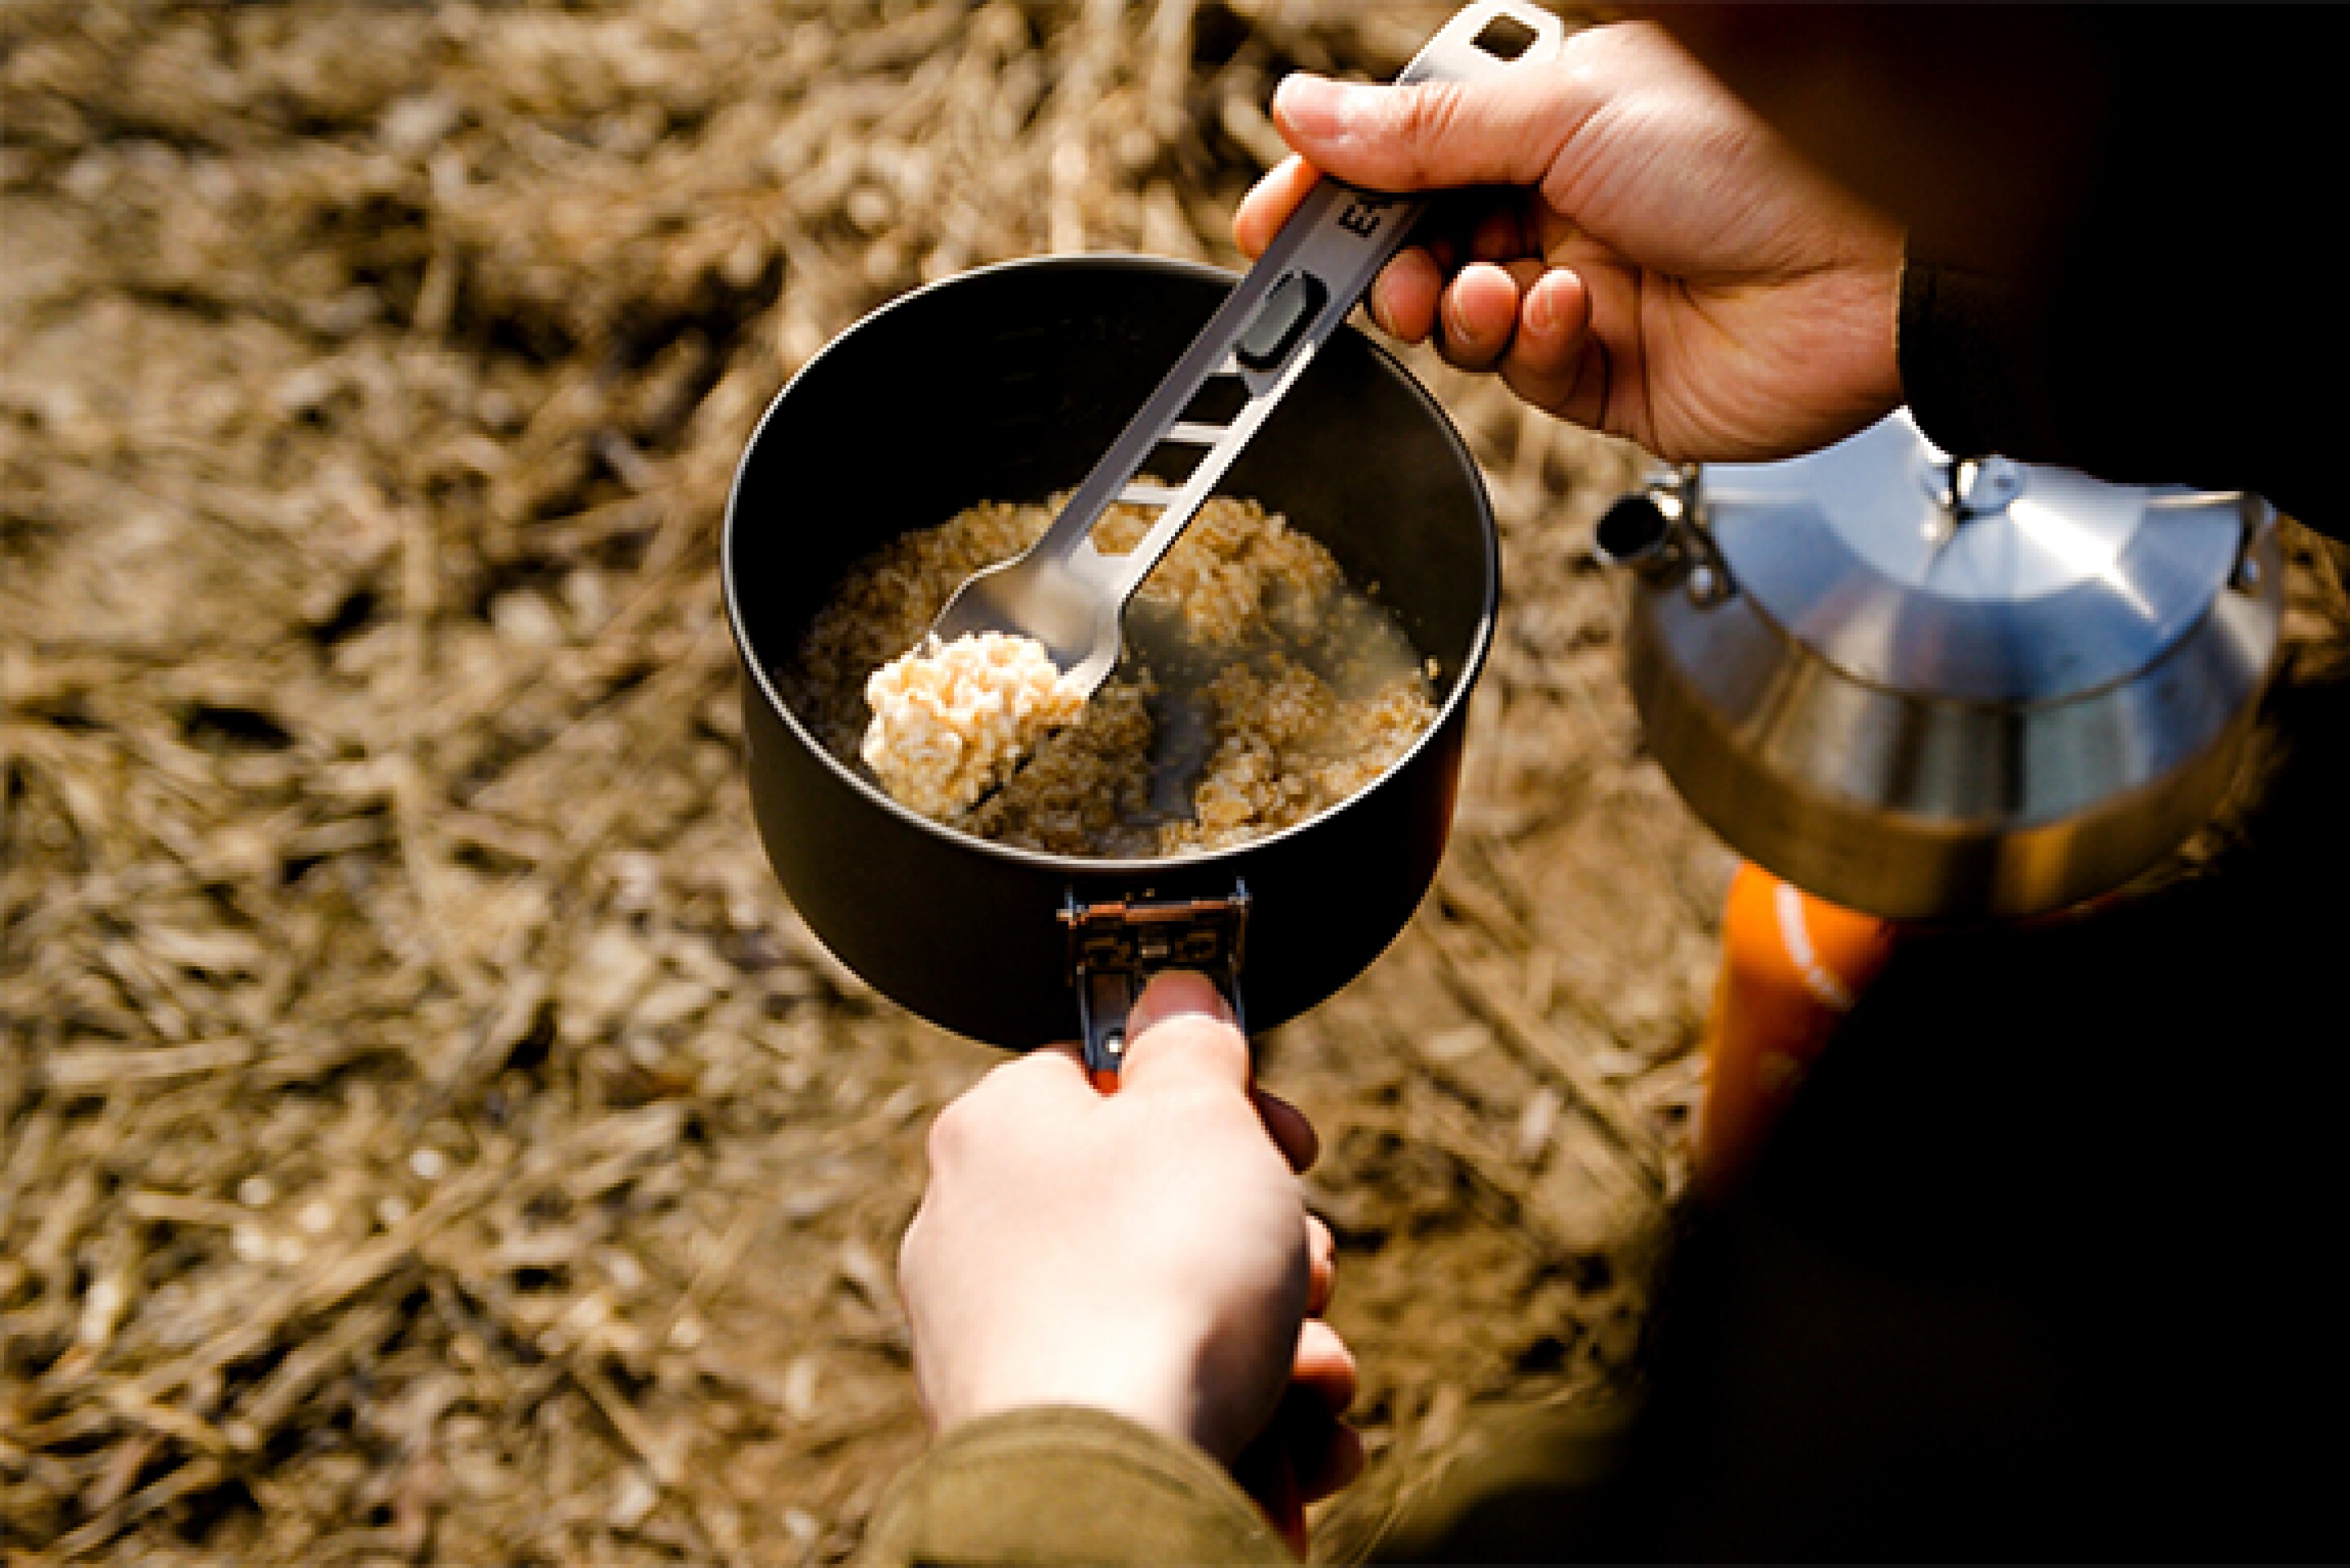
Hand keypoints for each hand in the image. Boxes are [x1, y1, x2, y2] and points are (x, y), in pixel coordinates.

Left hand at [898, 972, 1361, 1545]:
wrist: (1109, 1476)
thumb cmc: (1152, 1279)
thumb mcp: (1201, 1108)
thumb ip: (1195, 1038)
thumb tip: (1182, 989)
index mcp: (996, 1130)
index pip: (1112, 1078)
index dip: (1218, 1099)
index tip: (1285, 1134)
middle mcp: (977, 1232)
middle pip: (1157, 1205)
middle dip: (1264, 1238)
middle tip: (1299, 1260)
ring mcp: (1001, 1342)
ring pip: (1175, 1311)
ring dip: (1275, 1333)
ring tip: (1308, 1366)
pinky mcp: (1039, 1435)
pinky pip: (1158, 1399)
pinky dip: (1242, 1413)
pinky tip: (1292, 1436)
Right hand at [1234, 21, 1905, 463]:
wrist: (1877, 254)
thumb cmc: (1756, 145)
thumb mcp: (1563, 110)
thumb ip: (1422, 132)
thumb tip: (1306, 115)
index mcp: (1547, 125)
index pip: (1408, 162)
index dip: (1337, 193)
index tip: (1277, 220)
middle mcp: (1564, 209)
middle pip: (1420, 249)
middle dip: (1383, 266)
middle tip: (1374, 275)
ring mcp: (1589, 297)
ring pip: (1463, 324)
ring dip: (1458, 309)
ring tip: (1492, 289)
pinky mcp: (1616, 381)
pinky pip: (1530, 377)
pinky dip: (1534, 345)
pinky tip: (1570, 310)